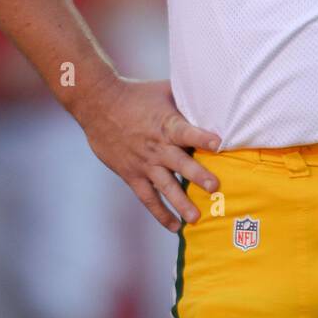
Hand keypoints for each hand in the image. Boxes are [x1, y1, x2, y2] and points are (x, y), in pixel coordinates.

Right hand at [76, 75, 220, 231]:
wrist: (99, 105)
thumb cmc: (136, 94)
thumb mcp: (164, 90)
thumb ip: (187, 97)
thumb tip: (213, 93)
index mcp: (167, 124)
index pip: (186, 132)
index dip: (201, 137)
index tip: (218, 143)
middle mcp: (157, 146)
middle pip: (180, 163)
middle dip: (198, 175)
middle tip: (215, 187)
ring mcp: (144, 163)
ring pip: (165, 186)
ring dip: (181, 202)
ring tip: (196, 218)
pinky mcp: (132, 175)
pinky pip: (148, 198)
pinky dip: (160, 213)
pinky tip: (175, 226)